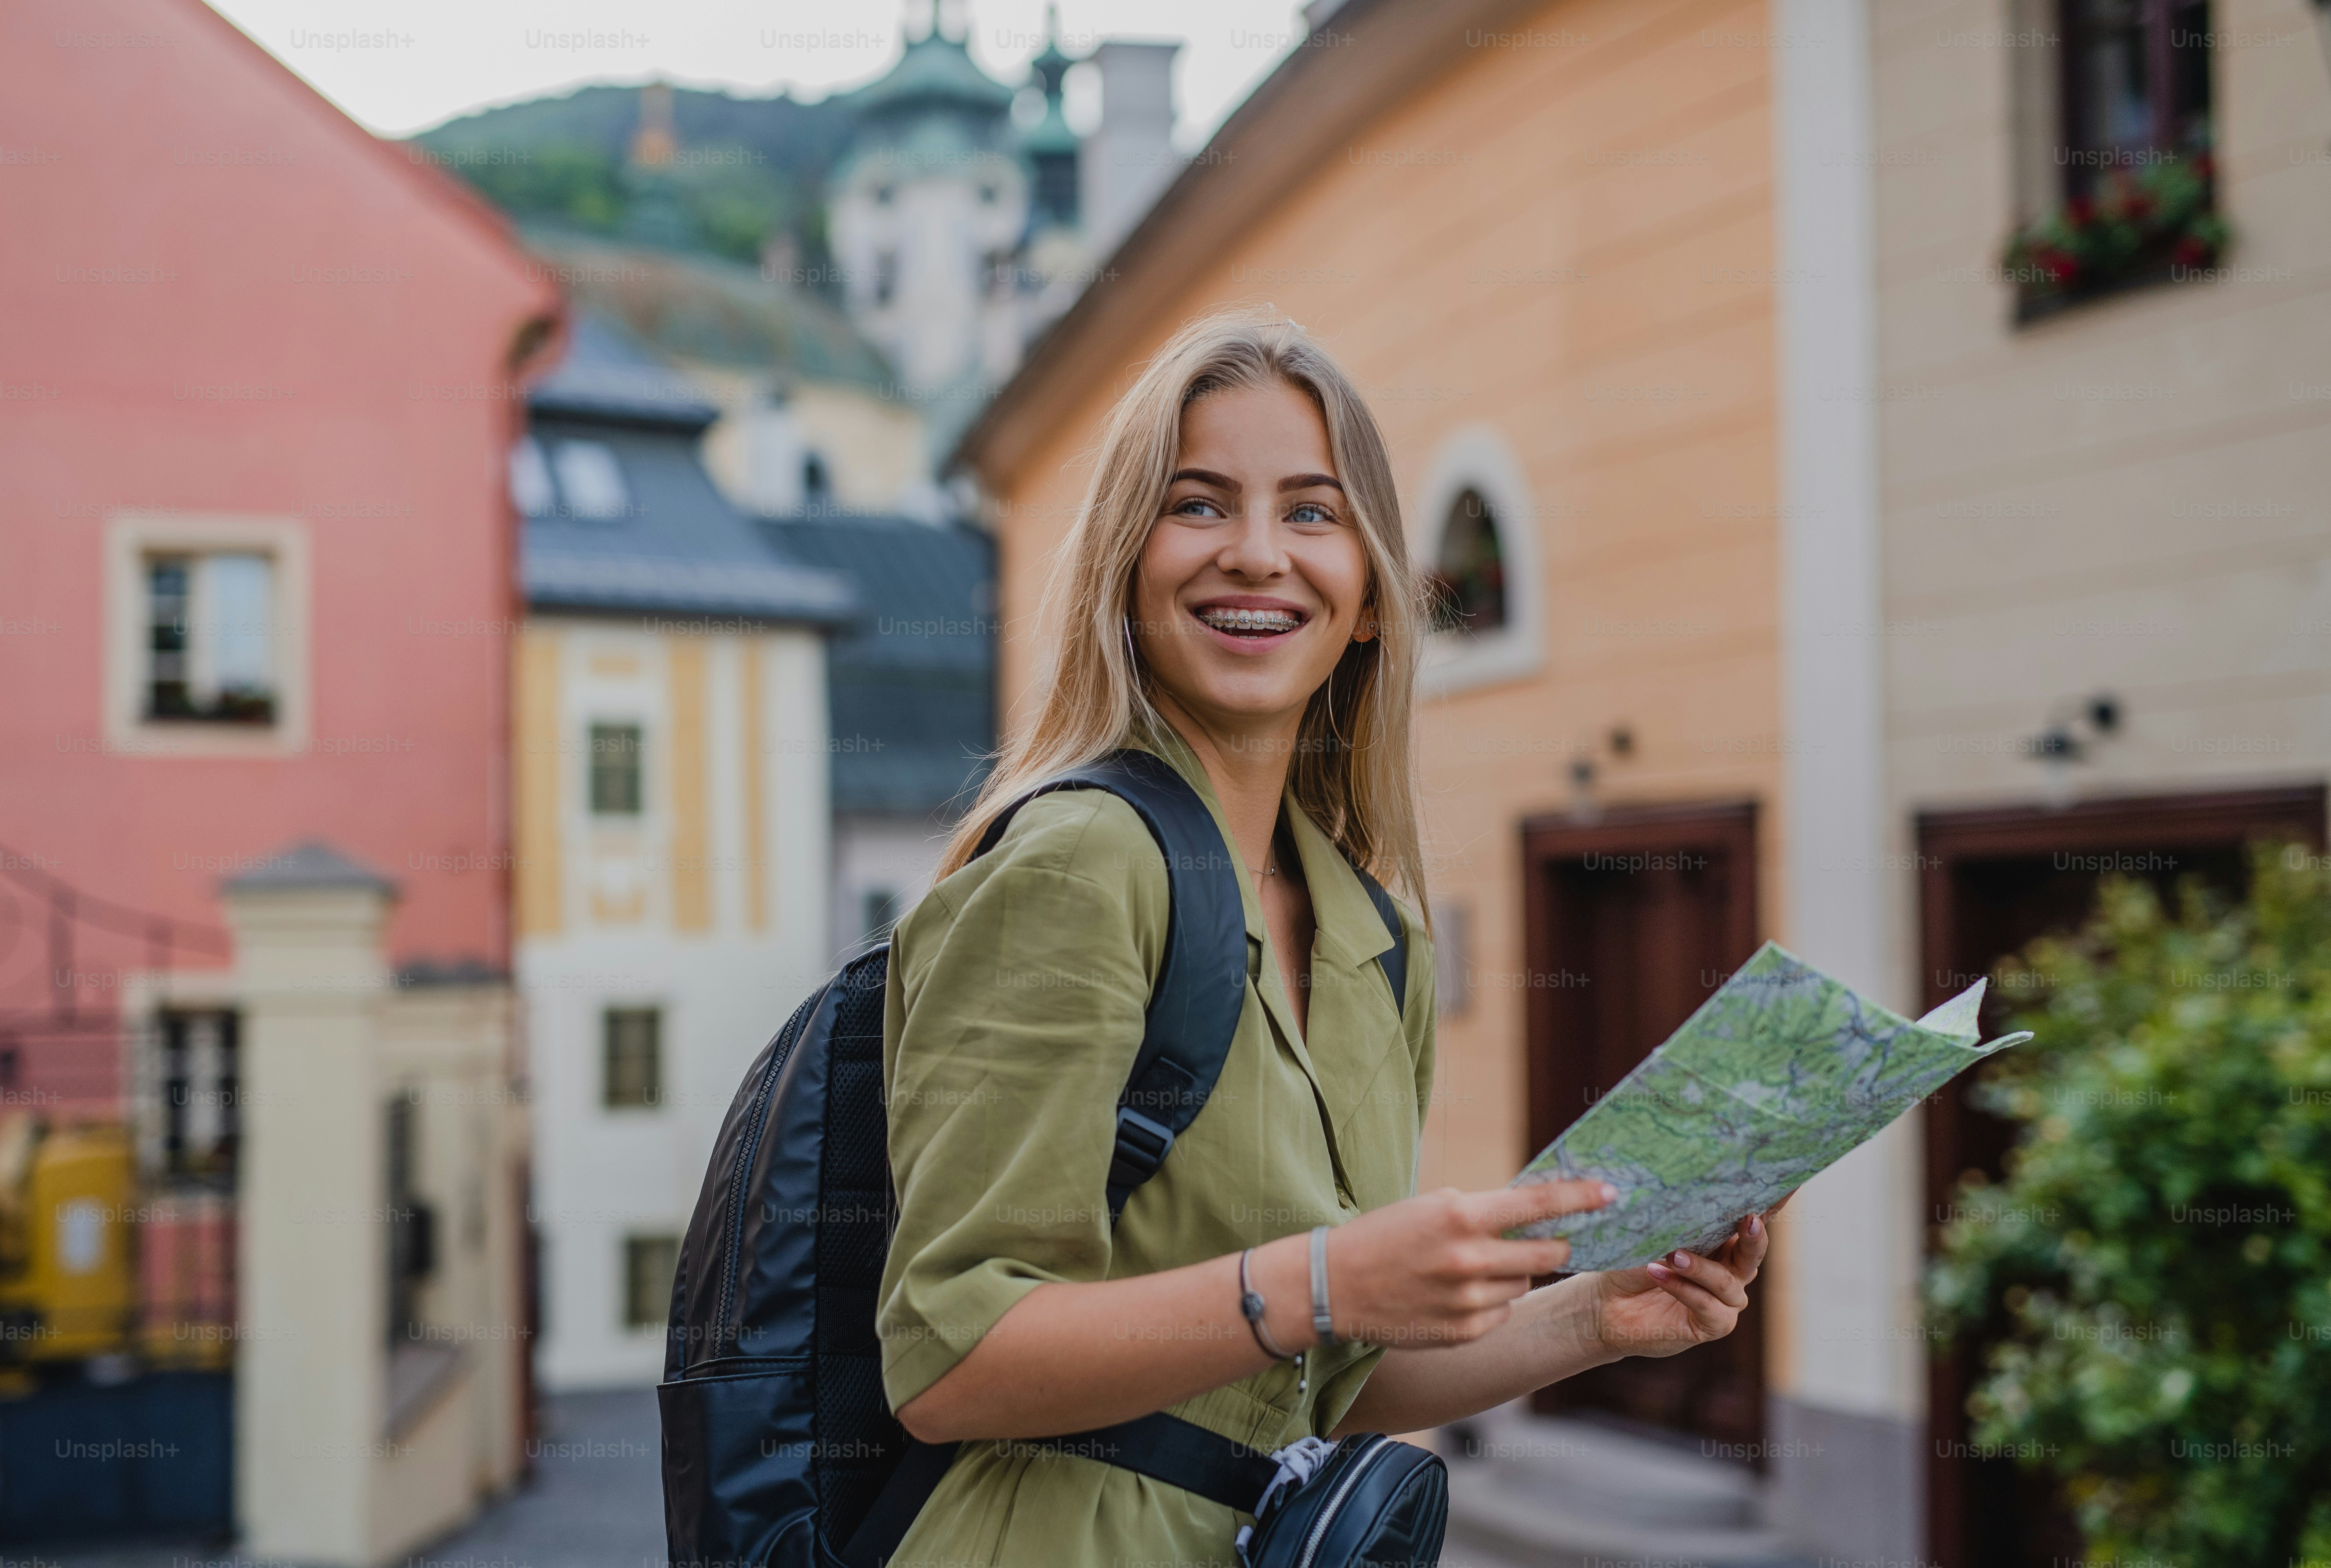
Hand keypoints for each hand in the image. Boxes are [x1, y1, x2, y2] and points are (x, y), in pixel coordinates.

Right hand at [1318, 1180, 1611, 1349]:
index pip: (1538, 1205)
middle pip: (1548, 1252)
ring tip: (1471, 1268)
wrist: (1335, 1286)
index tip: (1611, 1193)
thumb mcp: (1433, 1207)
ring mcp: (1469, 1302)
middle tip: (1545, 1239)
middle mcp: (1470, 1260)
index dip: (1581, 1197)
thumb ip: (1484, 1210)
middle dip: (1553, 1244)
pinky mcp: (1465, 1333)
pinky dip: (1493, 1302)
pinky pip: (1504, 1312)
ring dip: (1512, 1273)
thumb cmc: (1385, 1236)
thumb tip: (1538, 1211)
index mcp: (1461, 1218)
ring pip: (1525, 1283)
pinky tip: (1458, 1295)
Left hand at [1590, 1201, 1781, 1358]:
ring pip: (1727, 1281)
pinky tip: (1659, 1274)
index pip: (1752, 1219)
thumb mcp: (1652, 1235)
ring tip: (1672, 1255)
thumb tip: (1683, 1192)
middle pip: (1753, 1251)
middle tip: (1748, 1219)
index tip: (1788, 1181)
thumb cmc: (1631, 1263)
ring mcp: (1724, 1299)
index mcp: (1721, 1240)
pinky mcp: (1712, 1324)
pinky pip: (1708, 1306)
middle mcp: (1730, 1269)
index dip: (1772, 1203)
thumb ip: (1676, 1221)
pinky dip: (1684, 1289)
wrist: (1606, 1305)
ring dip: (1701, 1267)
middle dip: (1754, 1235)